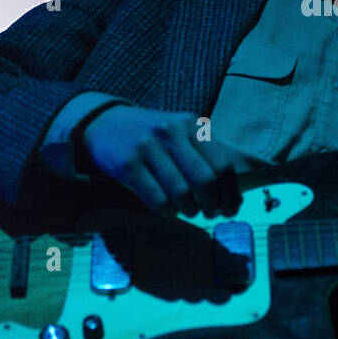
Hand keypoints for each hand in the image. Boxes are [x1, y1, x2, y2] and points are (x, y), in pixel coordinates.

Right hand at [81, 106, 265, 218]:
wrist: (103, 125)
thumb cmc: (151, 137)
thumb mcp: (179, 134)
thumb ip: (204, 156)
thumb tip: (234, 196)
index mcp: (191, 125)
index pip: (222, 164)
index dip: (230, 193)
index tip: (230, 210)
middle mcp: (172, 132)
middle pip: (205, 179)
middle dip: (211, 204)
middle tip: (209, 214)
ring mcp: (148, 146)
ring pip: (181, 191)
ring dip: (189, 209)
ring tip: (189, 211)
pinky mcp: (127, 163)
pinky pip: (156, 198)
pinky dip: (167, 211)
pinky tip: (168, 210)